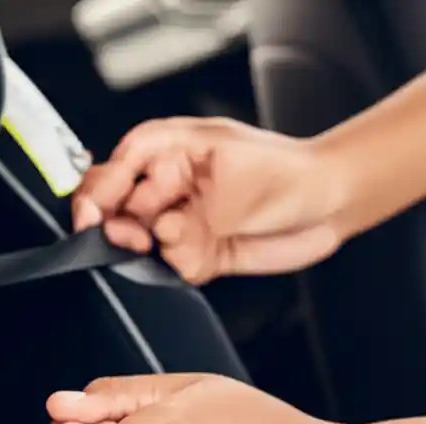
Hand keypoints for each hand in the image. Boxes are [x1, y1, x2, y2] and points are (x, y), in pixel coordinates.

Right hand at [72, 117, 349, 283]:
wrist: (330, 202)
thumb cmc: (286, 167)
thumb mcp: (228, 158)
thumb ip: (182, 190)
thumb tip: (154, 221)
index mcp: (165, 152)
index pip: (110, 173)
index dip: (98, 196)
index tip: (96, 219)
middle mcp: (165, 188)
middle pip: (111, 212)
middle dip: (118, 227)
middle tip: (139, 237)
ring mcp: (179, 221)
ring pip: (137, 245)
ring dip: (157, 249)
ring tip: (188, 238)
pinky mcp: (195, 253)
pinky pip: (171, 268)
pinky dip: (185, 266)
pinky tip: (209, 253)